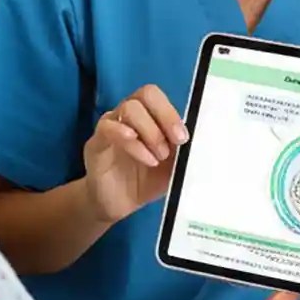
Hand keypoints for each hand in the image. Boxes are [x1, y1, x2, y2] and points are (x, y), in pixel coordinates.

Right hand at [82, 85, 188, 222]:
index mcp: (148, 116)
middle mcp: (128, 115)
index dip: (171, 112)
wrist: (118, 205)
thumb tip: (204, 142)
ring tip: (158, 158)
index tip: (183, 138)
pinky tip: (144, 157)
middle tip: (174, 143)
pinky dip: (130, 141)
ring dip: (150, 132)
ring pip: (129, 108)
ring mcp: (111, 126)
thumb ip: (183, 151)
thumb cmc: (146, 181)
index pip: (156, 95)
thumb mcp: (173, 167)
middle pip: (145, 94)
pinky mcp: (96, 143)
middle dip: (164, 117)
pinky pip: (109, 128)